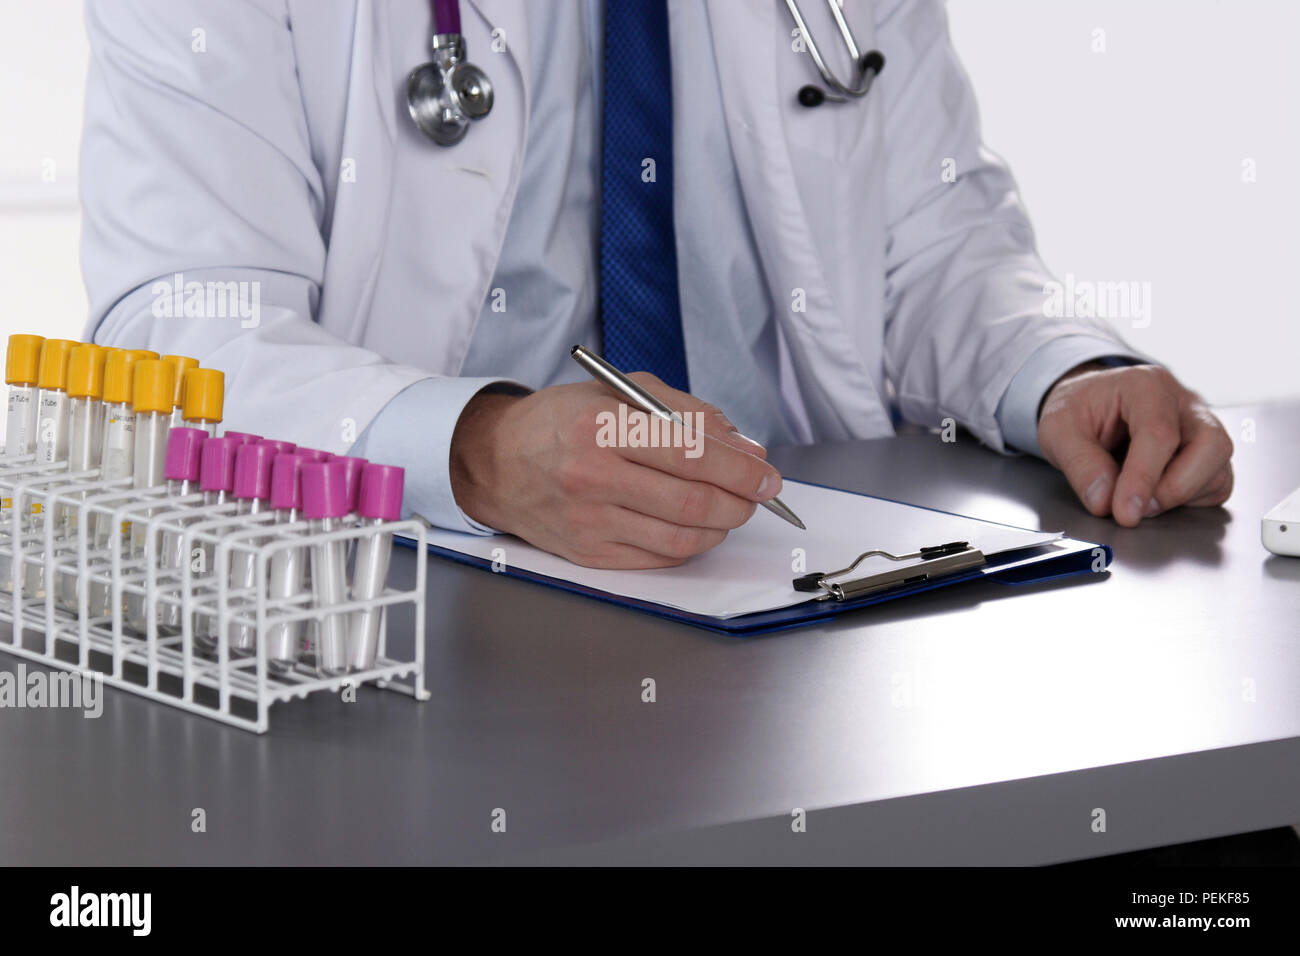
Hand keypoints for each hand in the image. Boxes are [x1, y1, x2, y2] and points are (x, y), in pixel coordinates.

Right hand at [449, 375, 781, 567]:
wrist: (495, 461)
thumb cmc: (562, 421)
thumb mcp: (620, 391)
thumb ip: (688, 414)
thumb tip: (744, 448)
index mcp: (603, 425)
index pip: (692, 454)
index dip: (742, 470)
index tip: (768, 476)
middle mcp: (593, 476)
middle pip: (693, 502)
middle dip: (741, 502)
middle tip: (757, 497)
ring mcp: (589, 520)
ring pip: (681, 538)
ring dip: (720, 527)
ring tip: (728, 510)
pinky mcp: (588, 553)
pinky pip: (658, 558)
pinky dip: (689, 545)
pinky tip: (694, 527)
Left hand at [1037, 362, 1233, 526]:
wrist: (1087, 403)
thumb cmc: (1077, 409)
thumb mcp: (1058, 429)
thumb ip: (1079, 463)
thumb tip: (1103, 501)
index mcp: (1145, 385)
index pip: (1159, 433)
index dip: (1144, 478)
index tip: (1125, 512)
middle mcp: (1184, 403)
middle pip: (1212, 445)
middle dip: (1175, 488)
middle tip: (1135, 509)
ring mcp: (1201, 427)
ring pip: (1219, 467)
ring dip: (1182, 497)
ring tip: (1139, 503)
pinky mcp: (1205, 453)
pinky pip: (1217, 483)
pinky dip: (1191, 500)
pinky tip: (1156, 499)